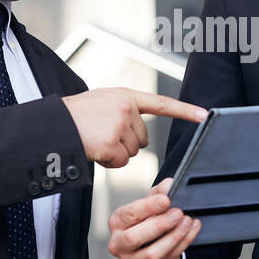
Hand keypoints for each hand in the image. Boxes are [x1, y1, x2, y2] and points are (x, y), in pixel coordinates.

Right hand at [62, 88, 206, 167]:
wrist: (53, 125)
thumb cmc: (75, 116)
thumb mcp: (102, 102)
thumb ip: (124, 111)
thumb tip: (139, 135)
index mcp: (126, 96)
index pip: (162, 104)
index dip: (185, 111)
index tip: (205, 115)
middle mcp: (126, 108)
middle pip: (142, 139)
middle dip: (126, 142)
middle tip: (102, 135)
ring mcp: (119, 126)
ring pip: (132, 152)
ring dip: (115, 152)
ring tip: (96, 140)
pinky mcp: (112, 143)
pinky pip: (120, 162)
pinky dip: (108, 161)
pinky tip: (94, 149)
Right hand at [108, 177, 200, 258]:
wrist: (148, 255)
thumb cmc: (145, 226)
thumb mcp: (148, 208)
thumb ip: (157, 194)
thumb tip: (168, 184)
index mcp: (117, 223)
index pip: (129, 214)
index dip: (148, 207)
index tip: (166, 199)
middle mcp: (118, 244)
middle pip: (134, 237)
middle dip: (159, 224)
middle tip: (178, 213)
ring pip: (152, 253)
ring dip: (174, 236)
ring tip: (187, 221)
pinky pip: (169, 258)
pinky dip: (183, 242)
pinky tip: (192, 229)